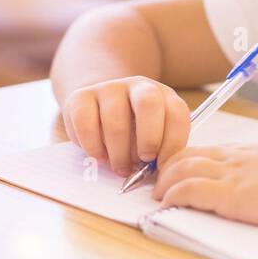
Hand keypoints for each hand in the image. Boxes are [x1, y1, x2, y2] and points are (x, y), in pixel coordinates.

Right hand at [60, 76, 191, 175]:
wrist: (99, 111)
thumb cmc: (133, 133)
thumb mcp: (153, 138)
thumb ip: (160, 151)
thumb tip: (158, 172)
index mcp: (163, 96)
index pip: (176, 114)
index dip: (173, 143)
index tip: (163, 166)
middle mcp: (138, 86)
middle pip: (148, 103)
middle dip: (149, 137)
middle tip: (143, 160)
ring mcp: (108, 88)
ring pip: (115, 118)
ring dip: (119, 151)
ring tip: (120, 167)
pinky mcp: (81, 97)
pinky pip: (85, 122)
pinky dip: (93, 146)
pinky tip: (99, 156)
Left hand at [152, 144, 257, 230]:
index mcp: (245, 152)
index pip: (202, 150)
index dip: (180, 160)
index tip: (171, 172)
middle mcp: (233, 159)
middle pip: (184, 155)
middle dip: (164, 170)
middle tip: (154, 184)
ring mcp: (231, 176)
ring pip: (181, 170)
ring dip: (163, 184)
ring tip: (155, 197)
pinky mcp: (232, 196)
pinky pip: (190, 190)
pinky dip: (173, 196)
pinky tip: (166, 205)